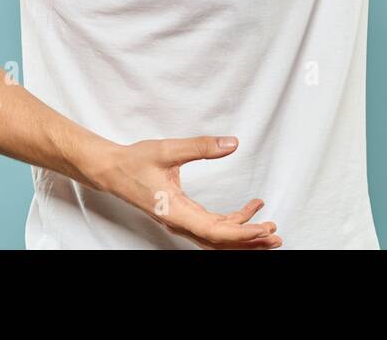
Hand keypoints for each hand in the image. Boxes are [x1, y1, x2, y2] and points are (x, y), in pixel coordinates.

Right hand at [98, 135, 281, 248]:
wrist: (111, 170)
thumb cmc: (134, 163)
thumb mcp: (167, 150)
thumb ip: (200, 147)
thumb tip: (231, 144)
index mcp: (176, 212)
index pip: (214, 232)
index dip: (241, 233)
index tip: (263, 230)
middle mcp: (180, 222)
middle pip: (220, 241)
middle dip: (249, 241)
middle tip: (275, 236)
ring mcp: (182, 221)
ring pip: (217, 237)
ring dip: (243, 234)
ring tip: (268, 227)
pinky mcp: (183, 215)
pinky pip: (212, 226)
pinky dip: (233, 222)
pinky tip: (249, 210)